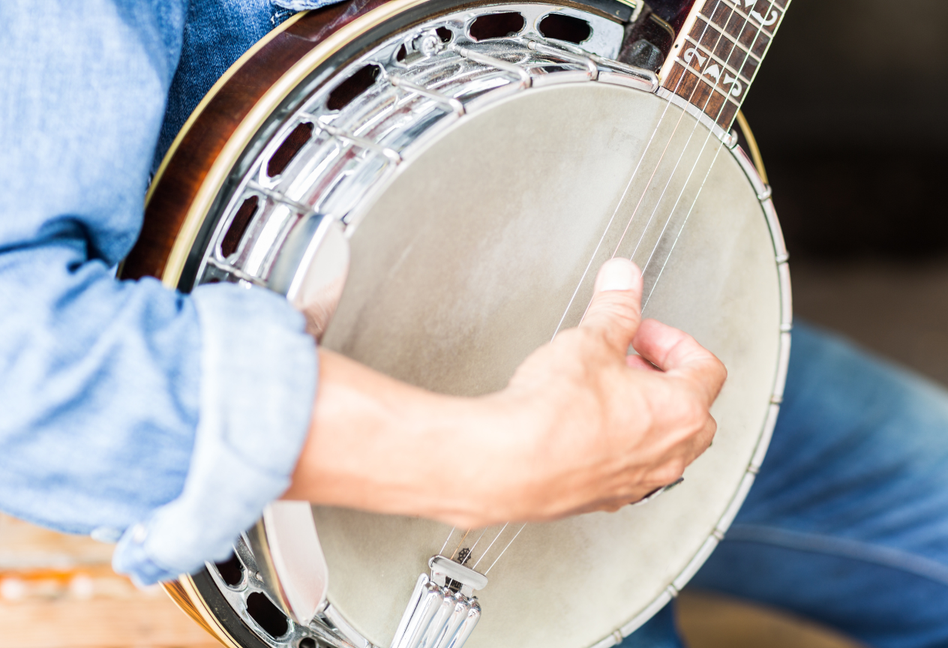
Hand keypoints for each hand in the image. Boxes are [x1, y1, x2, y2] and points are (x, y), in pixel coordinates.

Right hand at [478, 259, 725, 521]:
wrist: (512, 464)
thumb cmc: (556, 414)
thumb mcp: (591, 341)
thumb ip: (615, 307)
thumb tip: (624, 280)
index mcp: (681, 410)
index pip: (705, 367)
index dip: (672, 341)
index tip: (642, 333)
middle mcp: (670, 453)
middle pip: (693, 409)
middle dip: (663, 378)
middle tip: (630, 362)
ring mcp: (640, 482)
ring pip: (664, 444)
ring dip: (644, 413)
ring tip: (607, 393)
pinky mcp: (607, 498)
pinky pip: (630, 467)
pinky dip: (620, 444)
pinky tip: (585, 428)